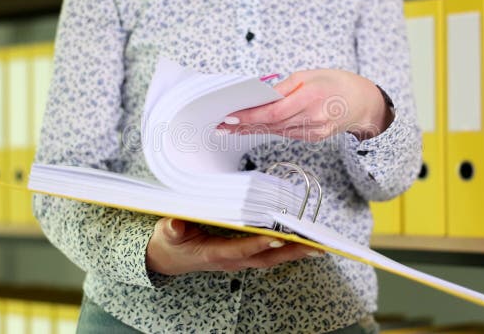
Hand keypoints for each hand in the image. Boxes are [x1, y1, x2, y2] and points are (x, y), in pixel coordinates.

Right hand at [146, 218, 322, 274]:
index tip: (277, 238)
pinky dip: (288, 249)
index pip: (239, 250)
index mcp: (213, 253)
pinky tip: (304, 243)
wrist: (168, 257)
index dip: (258, 245)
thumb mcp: (165, 234)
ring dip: (294, 252)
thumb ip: (171, 229)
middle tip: (314, 245)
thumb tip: (175, 225)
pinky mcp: (243, 255)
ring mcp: (238, 259)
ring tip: (318, 245)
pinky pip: (269, 255)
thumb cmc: (169, 242)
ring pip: (271, 258)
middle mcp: (230, 259)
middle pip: (264, 259)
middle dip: (290, 252)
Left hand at [217, 69, 393, 141]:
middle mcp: (311, 118)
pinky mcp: (313, 138)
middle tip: (222, 125)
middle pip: (271, 125)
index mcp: (310, 98)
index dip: (249, 116)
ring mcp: (313, 131)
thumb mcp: (308, 75)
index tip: (230, 116)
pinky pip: (286, 133)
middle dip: (244, 124)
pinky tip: (253, 128)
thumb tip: (259, 95)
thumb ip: (283, 87)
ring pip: (276, 131)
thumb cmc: (335, 83)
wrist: (363, 103)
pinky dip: (269, 129)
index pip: (272, 112)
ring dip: (252, 129)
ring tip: (231, 128)